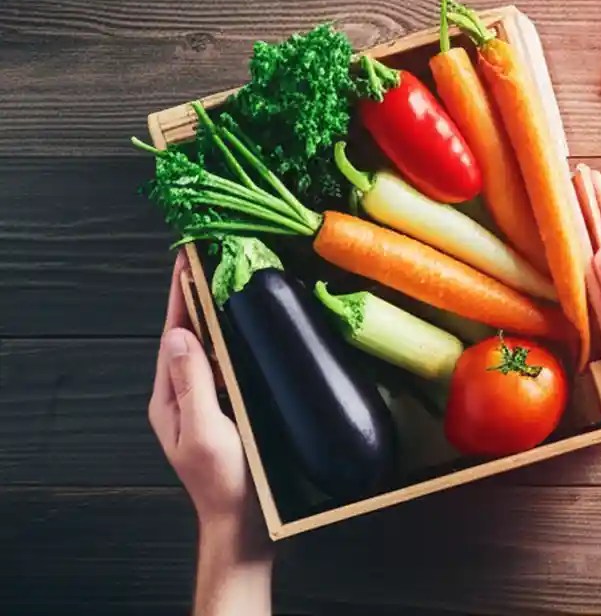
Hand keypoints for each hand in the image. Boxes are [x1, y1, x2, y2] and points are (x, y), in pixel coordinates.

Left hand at [149, 252, 270, 562]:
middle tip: (213, 258)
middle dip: (196, 297)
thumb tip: (180, 334)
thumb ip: (192, 384)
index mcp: (169, 399)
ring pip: (207, 349)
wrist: (246, 524)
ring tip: (232, 281)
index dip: (179, 296)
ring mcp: (205, 404)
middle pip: (187, 336)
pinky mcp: (228, 410)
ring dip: (216, 315)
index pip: (172, 335)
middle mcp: (182, 397)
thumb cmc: (226, 482)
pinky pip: (225, 366)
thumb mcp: (205, 431)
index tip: (187, 259)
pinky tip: (250, 328)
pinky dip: (233, 340)